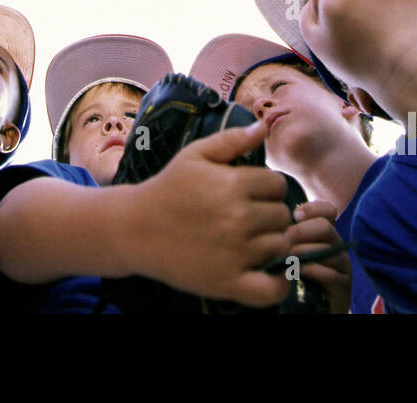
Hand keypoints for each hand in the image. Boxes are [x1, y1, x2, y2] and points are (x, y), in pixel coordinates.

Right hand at [126, 122, 292, 306]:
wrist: (135, 229)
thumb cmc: (167, 188)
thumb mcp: (195, 155)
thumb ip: (232, 140)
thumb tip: (263, 127)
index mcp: (234, 184)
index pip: (278, 185)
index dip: (268, 188)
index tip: (252, 194)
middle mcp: (239, 218)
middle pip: (282, 216)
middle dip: (269, 214)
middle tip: (248, 218)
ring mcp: (236, 253)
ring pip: (281, 246)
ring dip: (272, 243)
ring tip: (251, 240)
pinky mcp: (229, 283)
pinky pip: (273, 289)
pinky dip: (280, 283)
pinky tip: (272, 272)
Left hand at [288, 199, 351, 313]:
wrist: (316, 306)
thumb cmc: (300, 274)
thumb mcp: (294, 250)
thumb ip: (290, 234)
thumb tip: (272, 220)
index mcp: (326, 233)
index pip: (328, 210)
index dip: (312, 208)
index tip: (295, 215)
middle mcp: (337, 245)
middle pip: (324, 226)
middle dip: (302, 231)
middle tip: (284, 238)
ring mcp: (342, 265)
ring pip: (326, 250)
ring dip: (303, 251)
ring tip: (287, 256)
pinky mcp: (343, 286)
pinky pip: (330, 274)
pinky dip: (312, 271)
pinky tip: (297, 271)